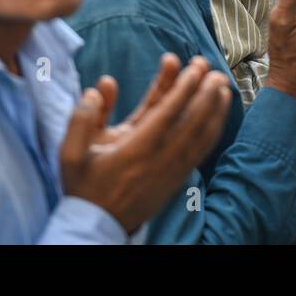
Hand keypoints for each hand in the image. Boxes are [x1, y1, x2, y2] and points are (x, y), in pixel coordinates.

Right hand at [60, 56, 230, 233]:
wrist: (98, 226)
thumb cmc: (85, 187)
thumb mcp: (70, 154)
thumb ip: (81, 119)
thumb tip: (97, 88)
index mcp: (135, 148)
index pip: (167, 113)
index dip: (184, 89)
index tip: (195, 69)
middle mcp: (159, 158)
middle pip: (191, 121)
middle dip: (205, 93)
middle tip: (214, 70)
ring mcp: (172, 170)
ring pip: (201, 136)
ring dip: (215, 110)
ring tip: (225, 86)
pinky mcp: (177, 178)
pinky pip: (201, 151)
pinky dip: (213, 130)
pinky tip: (219, 115)